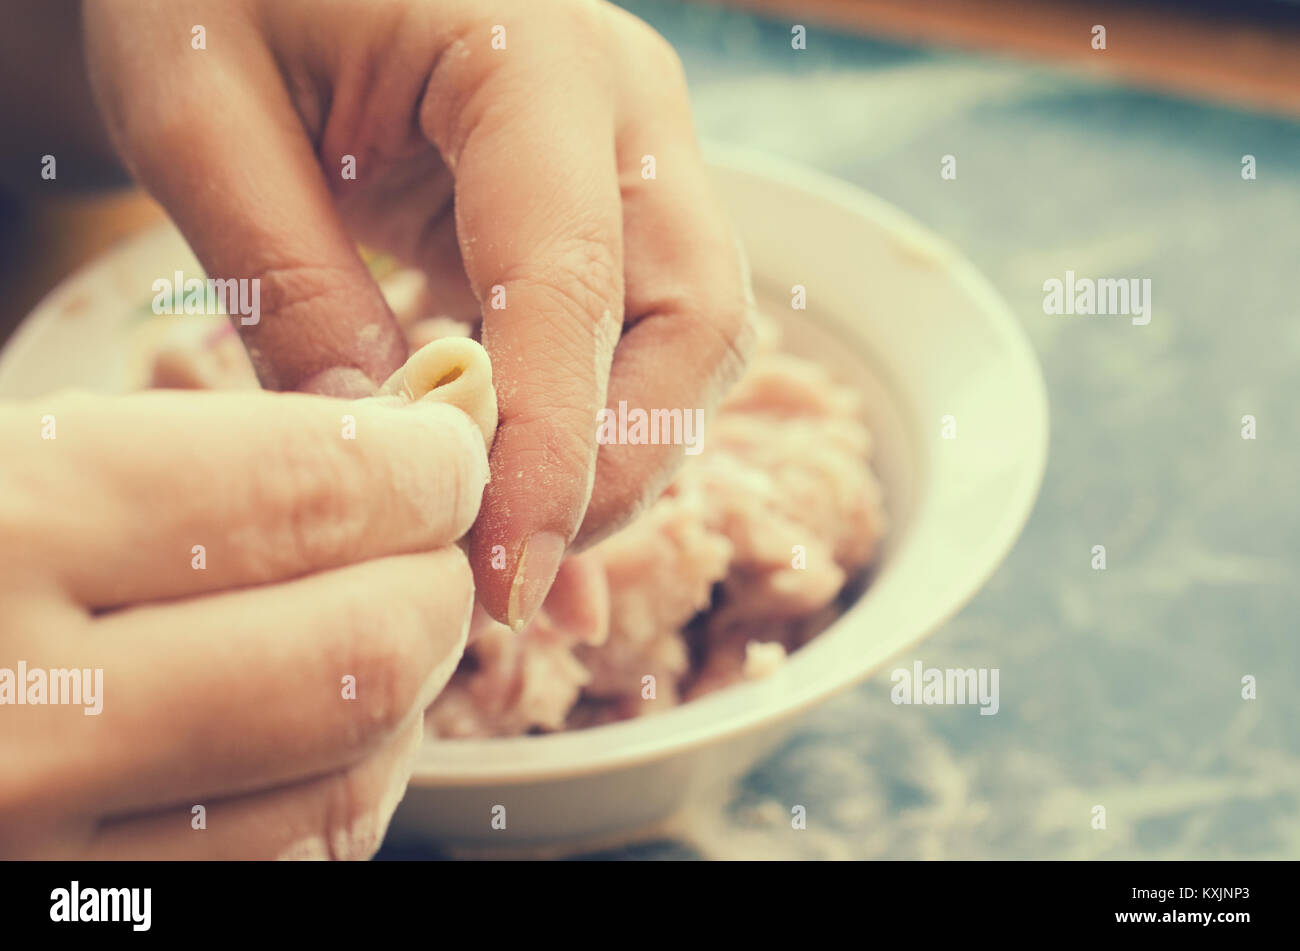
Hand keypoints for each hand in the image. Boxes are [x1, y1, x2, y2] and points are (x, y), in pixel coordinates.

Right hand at [0, 389, 486, 857]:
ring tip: (371, 622)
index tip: (452, 449)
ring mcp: (44, 858)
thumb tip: (436, 420)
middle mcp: (27, 719)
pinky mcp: (81, 924)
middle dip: (439, 582)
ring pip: (349, 783)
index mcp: (7, 529)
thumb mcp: (25, 454)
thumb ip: (213, 441)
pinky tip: (309, 724)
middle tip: (429, 541)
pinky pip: (293, 863)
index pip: (312, 489)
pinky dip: (341, 783)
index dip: (427, 463)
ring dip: (406, 692)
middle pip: (363, 651)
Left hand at [83, 0, 755, 629]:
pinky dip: (600, 434)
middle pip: (692, 322)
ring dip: (616, 462)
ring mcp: (634, 156)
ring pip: (691, 343)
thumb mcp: (205, 122)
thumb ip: (295, 294)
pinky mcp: (609, 207)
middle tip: (506, 576)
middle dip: (613, 470)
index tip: (503, 579)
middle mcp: (625, 109)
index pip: (574, 282)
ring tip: (511, 551)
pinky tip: (537, 514)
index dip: (551, 451)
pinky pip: (643, 336)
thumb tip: (383, 464)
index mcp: (535, 57)